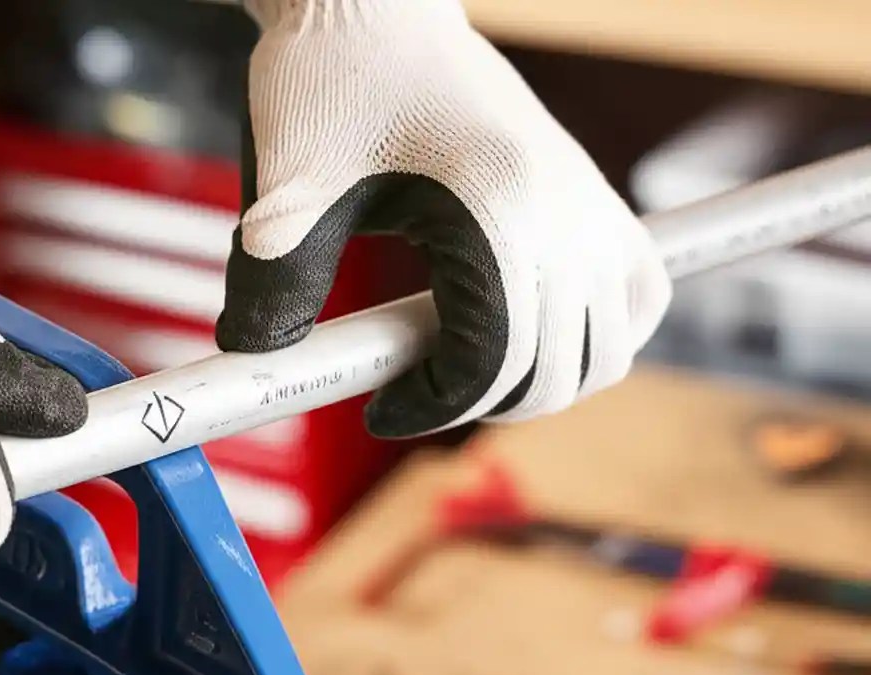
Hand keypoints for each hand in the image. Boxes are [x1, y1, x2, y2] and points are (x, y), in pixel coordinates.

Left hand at [219, 0, 670, 436]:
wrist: (379, 6)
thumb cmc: (330, 83)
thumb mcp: (288, 189)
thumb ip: (274, 286)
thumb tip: (261, 365)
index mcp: (496, 208)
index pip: (497, 362)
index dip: (433, 408)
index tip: (378, 406)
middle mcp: (565, 209)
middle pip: (563, 370)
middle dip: (484, 405)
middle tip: (415, 392)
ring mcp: (590, 200)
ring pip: (612, 346)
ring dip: (546, 382)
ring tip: (467, 368)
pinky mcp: (593, 192)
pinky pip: (639, 293)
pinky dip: (599, 337)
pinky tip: (533, 334)